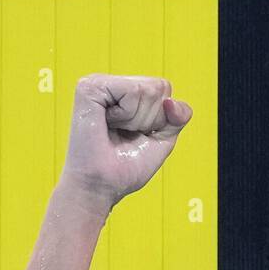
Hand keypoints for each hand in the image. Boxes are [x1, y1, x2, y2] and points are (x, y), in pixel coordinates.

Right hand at [59, 74, 192, 211]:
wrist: (100, 187)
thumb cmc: (125, 168)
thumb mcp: (162, 140)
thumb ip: (178, 117)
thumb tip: (171, 100)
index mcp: (125, 93)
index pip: (165, 89)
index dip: (160, 119)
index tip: (136, 135)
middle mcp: (111, 84)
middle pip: (160, 87)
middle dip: (150, 119)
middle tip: (124, 135)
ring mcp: (99, 82)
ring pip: (148, 89)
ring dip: (137, 120)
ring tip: (114, 131)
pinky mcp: (90, 87)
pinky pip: (133, 90)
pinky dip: (127, 115)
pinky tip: (107, 123)